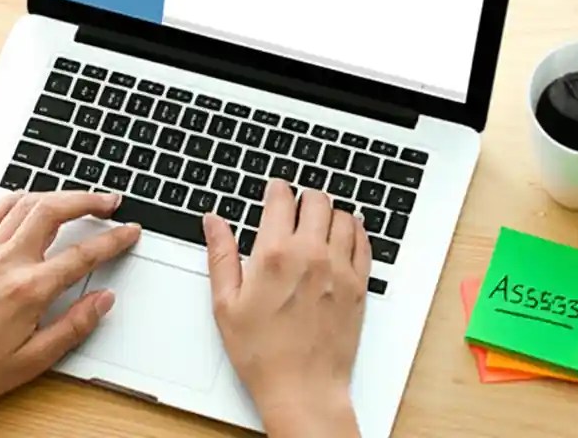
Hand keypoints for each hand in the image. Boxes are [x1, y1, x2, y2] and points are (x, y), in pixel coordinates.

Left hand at [0, 191, 139, 436]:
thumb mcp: (32, 361)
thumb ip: (73, 326)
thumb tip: (103, 301)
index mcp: (28, 291)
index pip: (82, 255)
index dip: (113, 240)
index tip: (129, 232)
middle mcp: (5, 263)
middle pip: (53, 211)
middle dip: (87, 200)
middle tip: (109, 202)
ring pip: (23, 205)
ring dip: (55, 194)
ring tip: (75, 198)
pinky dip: (14, 200)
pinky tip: (26, 200)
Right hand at [203, 180, 369, 437]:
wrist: (302, 388)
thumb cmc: (262, 353)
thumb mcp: (226, 303)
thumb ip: (221, 254)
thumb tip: (214, 221)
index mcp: (274, 254)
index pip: (281, 198)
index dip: (276, 189)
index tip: (274, 190)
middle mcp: (311, 254)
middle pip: (317, 199)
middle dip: (304, 198)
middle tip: (295, 207)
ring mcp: (339, 269)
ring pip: (344, 216)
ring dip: (330, 213)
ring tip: (318, 223)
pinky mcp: (359, 285)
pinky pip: (364, 242)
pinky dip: (355, 232)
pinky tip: (343, 238)